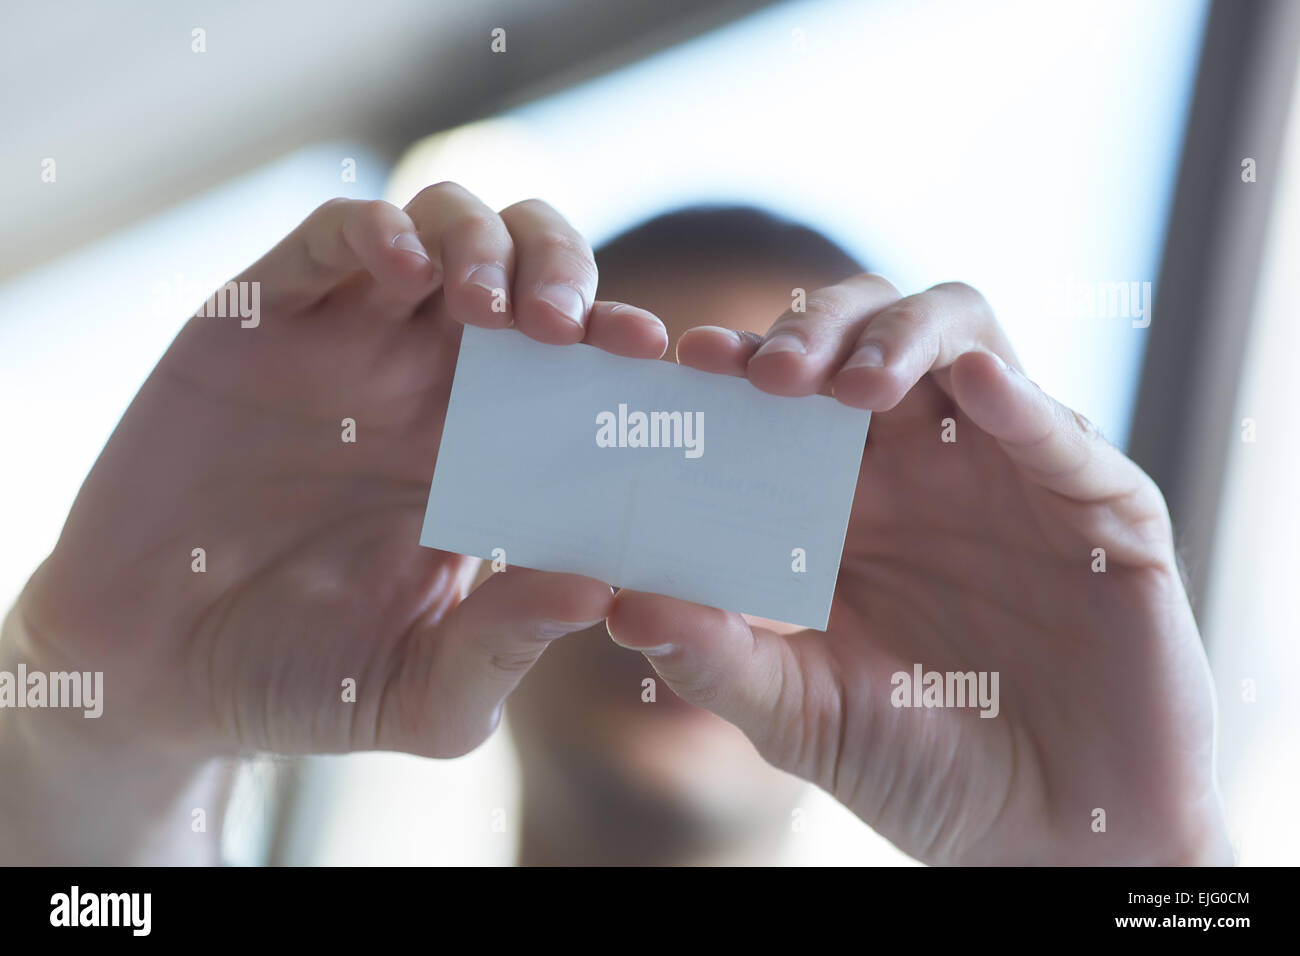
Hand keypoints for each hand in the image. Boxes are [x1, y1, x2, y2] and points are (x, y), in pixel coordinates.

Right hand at [14, 185, 668, 762]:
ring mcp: (346, 343)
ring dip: (486, 244)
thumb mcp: (421, 689)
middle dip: (565, 271)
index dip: (621, 350)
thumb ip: (504, 646)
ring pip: (443, 226)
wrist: (152, 677)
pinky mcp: (258, 322)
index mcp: (488, 452)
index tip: (656, 366)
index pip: (579, 367)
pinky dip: (377, 230)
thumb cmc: (301, 680)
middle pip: (527, 266)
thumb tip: (597, 591)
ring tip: (495, 311)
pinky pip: (330, 237)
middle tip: (575, 332)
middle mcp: (427, 383)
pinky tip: (406, 269)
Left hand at [606, 277, 1231, 864]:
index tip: (687, 362)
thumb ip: (716, 660)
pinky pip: (1062, 429)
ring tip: (852, 386)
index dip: (742, 363)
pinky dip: (1017, 398)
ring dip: (904, 337)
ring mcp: (1012, 473)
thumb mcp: (802, 715)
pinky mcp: (1103, 506)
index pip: (788, 394)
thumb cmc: (920, 766)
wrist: (1051, 835)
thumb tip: (620, 603)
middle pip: (869, 334)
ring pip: (963, 336)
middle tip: (770, 374)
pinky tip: (973, 384)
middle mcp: (923, 467)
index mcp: (845, 500)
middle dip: (818, 330)